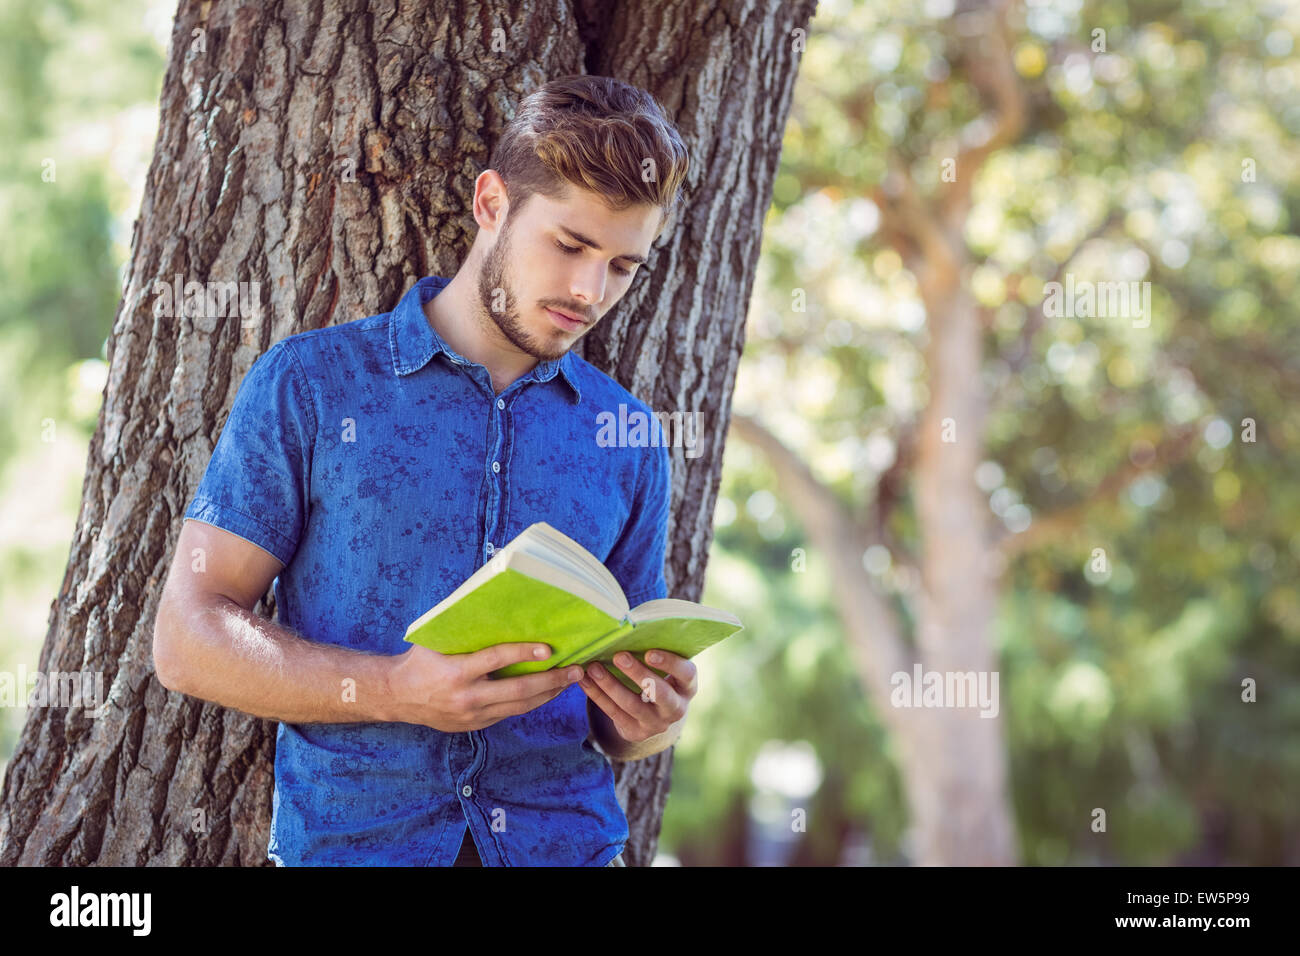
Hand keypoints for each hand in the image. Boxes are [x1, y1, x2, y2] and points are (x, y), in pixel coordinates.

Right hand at [387, 642, 582, 731]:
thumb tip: (494, 604)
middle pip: (518, 691)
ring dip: (548, 693)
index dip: (523, 654)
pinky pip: (510, 713)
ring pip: (520, 707)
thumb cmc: (420, 660)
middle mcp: (467, 697)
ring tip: (570, 681)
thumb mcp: (437, 641)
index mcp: (456, 672)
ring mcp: (473, 716)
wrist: (396, 697)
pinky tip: (547, 691)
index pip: (496, 660)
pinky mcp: (476, 726)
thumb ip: (465, 630)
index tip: (549, 649)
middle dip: (551, 680)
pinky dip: (531, 702)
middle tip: (576, 670)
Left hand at [579, 649, 696, 745]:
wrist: (655, 716)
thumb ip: (655, 655)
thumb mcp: (666, 670)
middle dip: (638, 674)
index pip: (686, 674)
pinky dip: (597, 695)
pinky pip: (613, 713)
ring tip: (593, 667)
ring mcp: (656, 723)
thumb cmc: (658, 679)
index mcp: (687, 687)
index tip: (650, 652)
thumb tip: (629, 629)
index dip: (670, 663)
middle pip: (660, 693)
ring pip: (632, 705)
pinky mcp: (635, 732)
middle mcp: (676, 708)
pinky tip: (584, 681)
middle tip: (619, 656)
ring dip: (610, 685)